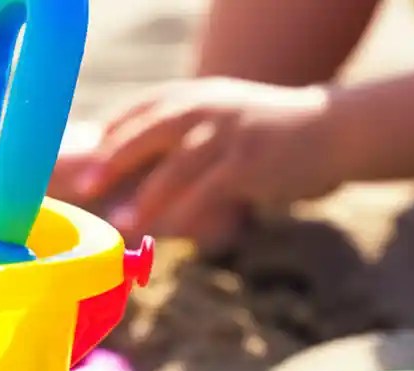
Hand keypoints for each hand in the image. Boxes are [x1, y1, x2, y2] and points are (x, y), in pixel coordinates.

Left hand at [71, 78, 341, 247]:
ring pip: (177, 166)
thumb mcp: (224, 120)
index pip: (142, 108)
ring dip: (146, 197)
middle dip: (114, 158)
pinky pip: (210, 191)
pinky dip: (187, 213)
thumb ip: (186, 136)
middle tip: (85, 186)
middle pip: (150, 130)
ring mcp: (230, 133)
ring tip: (120, 221)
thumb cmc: (269, 134)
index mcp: (197, 94)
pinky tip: (171, 232)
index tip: (82, 158)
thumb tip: (139, 166)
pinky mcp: (250, 162)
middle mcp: (209, 107)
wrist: (331, 129)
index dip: (110, 132)